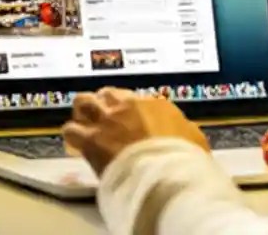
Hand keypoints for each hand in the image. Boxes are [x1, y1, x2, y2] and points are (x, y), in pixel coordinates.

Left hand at [62, 88, 209, 174]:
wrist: (165, 172)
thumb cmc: (185, 159)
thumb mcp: (195, 140)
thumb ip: (185, 131)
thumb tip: (185, 131)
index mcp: (155, 105)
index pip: (133, 99)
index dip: (126, 110)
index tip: (126, 121)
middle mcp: (128, 106)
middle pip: (107, 94)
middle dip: (102, 105)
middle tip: (101, 119)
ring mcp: (108, 120)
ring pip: (84, 103)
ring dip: (83, 113)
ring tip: (83, 124)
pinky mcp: (91, 139)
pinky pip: (71, 130)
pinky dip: (72, 136)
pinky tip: (75, 143)